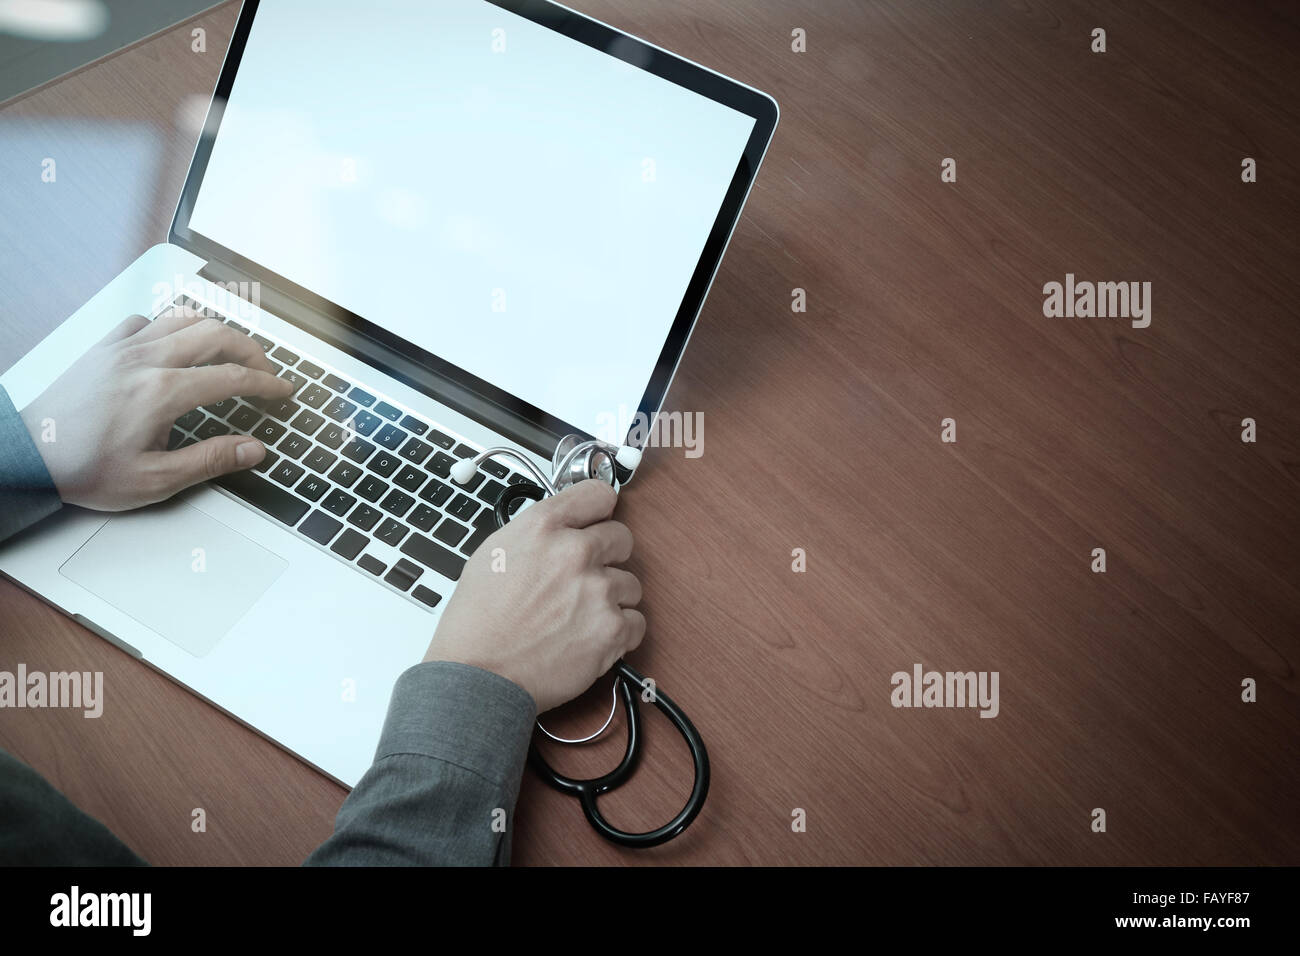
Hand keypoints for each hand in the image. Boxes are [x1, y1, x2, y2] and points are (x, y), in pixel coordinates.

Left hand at [19, 311, 292, 510]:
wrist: (28, 455)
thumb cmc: (84, 469)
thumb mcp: (155, 480)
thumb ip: (210, 461)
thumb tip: (252, 450)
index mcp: (163, 392)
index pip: (232, 376)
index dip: (266, 383)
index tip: (282, 391)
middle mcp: (146, 360)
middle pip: (216, 334)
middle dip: (251, 349)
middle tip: (265, 369)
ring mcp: (123, 348)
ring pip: (184, 317)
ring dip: (216, 330)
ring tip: (231, 350)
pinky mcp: (103, 347)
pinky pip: (146, 320)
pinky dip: (171, 326)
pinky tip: (175, 345)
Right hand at [425, 479, 644, 712]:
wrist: (478, 676)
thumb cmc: (477, 621)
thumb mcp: (494, 553)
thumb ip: (537, 534)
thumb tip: (565, 528)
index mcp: (543, 527)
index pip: (597, 494)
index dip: (599, 511)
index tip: (598, 521)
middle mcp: (575, 552)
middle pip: (622, 538)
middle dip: (608, 557)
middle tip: (585, 579)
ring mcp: (598, 590)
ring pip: (631, 584)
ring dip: (612, 599)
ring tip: (579, 617)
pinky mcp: (611, 629)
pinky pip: (636, 622)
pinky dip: (619, 633)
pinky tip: (590, 638)